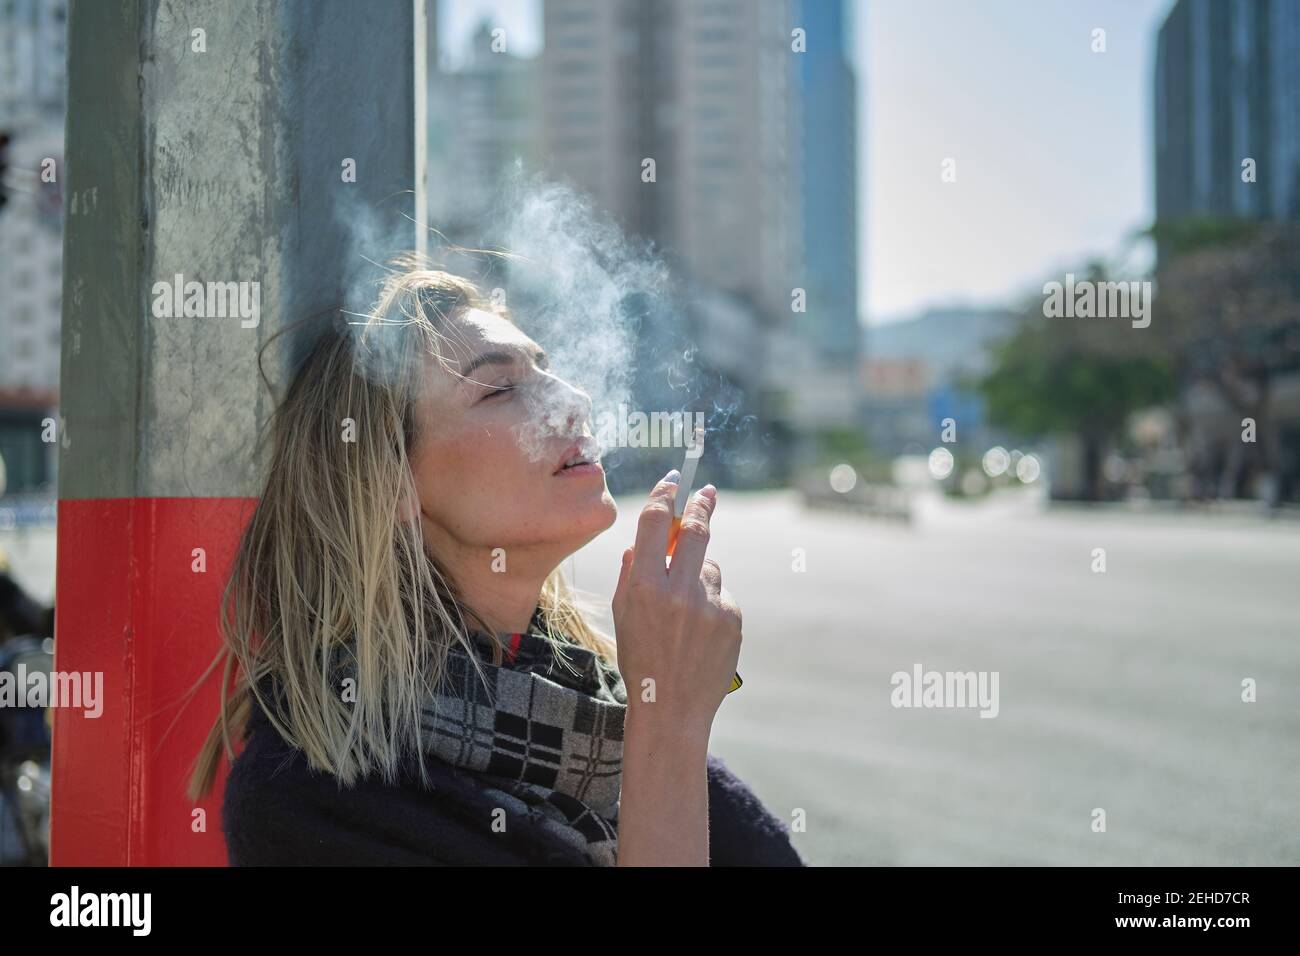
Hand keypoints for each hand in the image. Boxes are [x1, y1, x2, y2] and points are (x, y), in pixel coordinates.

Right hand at [611, 471, 742, 731]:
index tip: (671, 482)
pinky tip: (699, 635)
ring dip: (699, 577)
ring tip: (685, 617)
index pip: (655, 523)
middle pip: (697, 529)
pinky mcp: (731, 619)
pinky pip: (721, 596)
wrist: (671, 709)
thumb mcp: (622, 615)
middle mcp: (678, 591)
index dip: (664, 495)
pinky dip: (711, 605)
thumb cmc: (639, 660)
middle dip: (702, 505)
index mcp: (643, 587)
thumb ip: (630, 573)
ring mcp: (709, 605)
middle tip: (707, 492)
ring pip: (709, 568)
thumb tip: (642, 541)